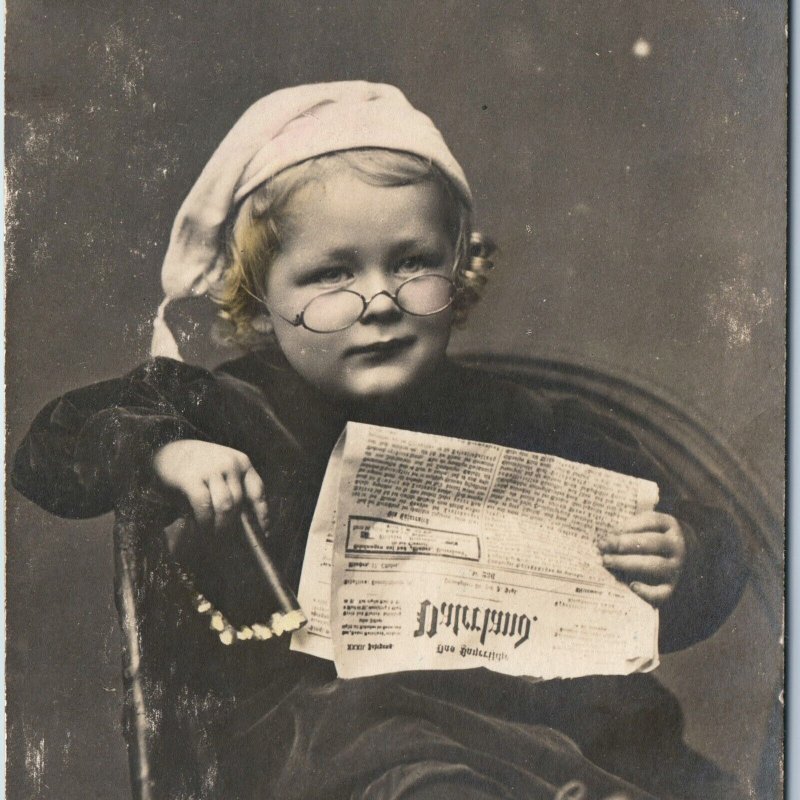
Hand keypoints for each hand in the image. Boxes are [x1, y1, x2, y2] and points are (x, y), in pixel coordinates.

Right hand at [153, 440, 268, 534]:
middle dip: (234, 526)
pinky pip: (204, 506)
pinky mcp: (191, 477)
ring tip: (214, 540)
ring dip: (220, 527)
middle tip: (227, 543)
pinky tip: (201, 530)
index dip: (262, 513)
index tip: (265, 532)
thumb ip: (233, 490)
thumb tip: (244, 523)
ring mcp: (211, 469)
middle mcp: (230, 463)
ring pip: (225, 506)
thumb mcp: (222, 471)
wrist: (166, 451)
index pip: (257, 490)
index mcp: (241, 462)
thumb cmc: (197, 466)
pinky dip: (204, 522)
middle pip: (239, 503)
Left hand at [598, 511, 685, 606]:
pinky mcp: (675, 588)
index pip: (651, 521)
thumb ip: (637, 527)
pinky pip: (661, 592)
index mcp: (672, 526)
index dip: (627, 526)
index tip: (609, 532)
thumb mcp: (657, 527)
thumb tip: (609, 535)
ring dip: (626, 563)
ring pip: (653, 565)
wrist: (696, 561)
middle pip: (649, 542)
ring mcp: (678, 567)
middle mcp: (678, 546)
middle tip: (602, 546)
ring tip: (606, 561)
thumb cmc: (663, 540)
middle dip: (622, 544)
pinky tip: (632, 585)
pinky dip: (647, 591)